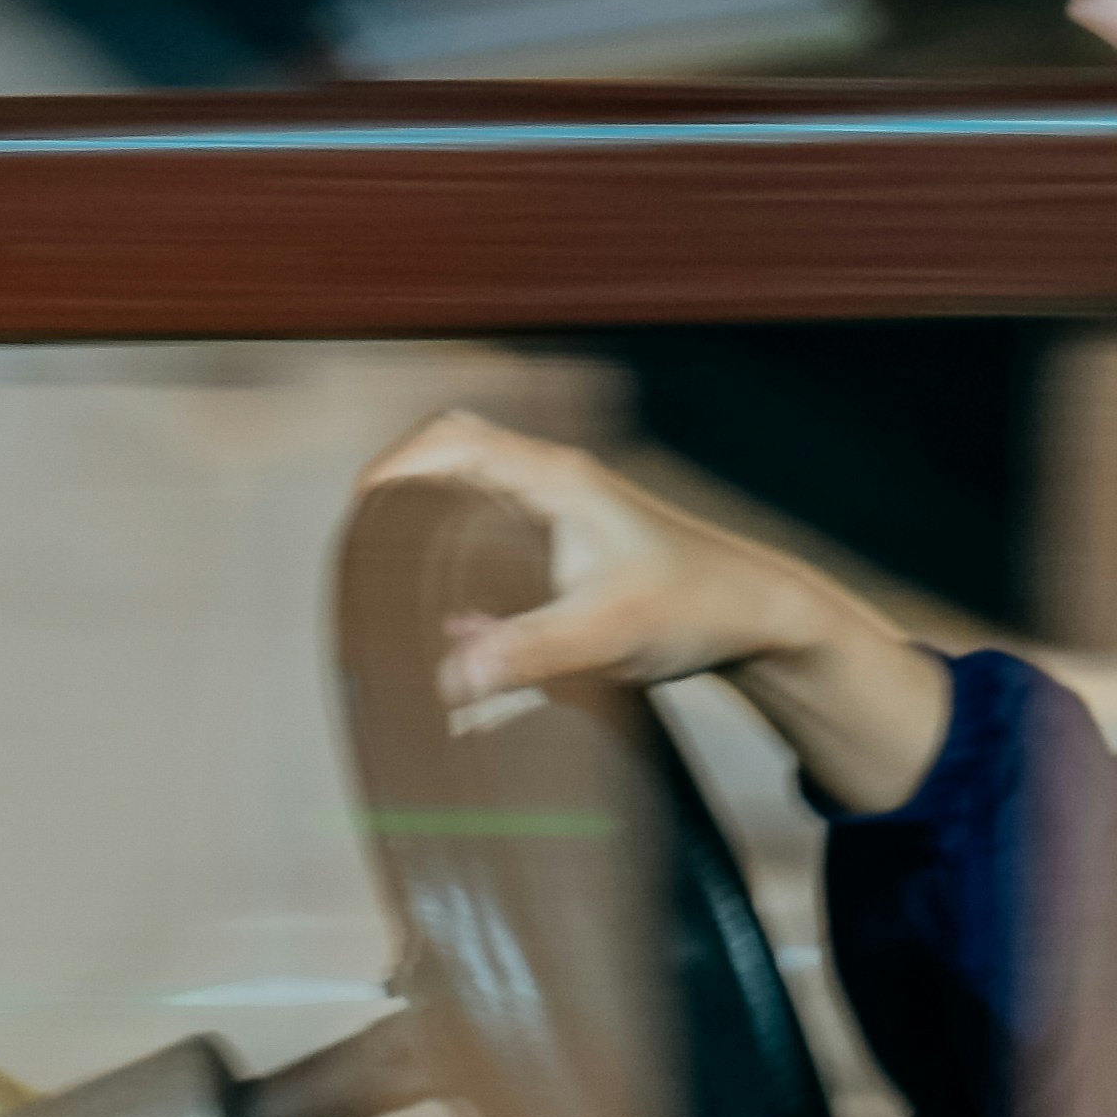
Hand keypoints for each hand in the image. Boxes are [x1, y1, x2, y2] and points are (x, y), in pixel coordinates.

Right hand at [362, 412, 819, 721]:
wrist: (759, 615)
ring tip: (392, 576)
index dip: (394, 468)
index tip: (357, 513)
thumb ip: (527, 653)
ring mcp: (565, 512)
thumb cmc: (696, 606)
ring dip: (433, 522)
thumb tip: (451, 676)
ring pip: (476, 493)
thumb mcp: (607, 635)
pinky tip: (457, 620)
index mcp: (555, 480)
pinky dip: (464, 557)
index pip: (452, 440)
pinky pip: (499, 532)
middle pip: (455, 454)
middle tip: (365, 545)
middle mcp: (555, 483)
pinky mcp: (574, 546)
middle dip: (404, 490)